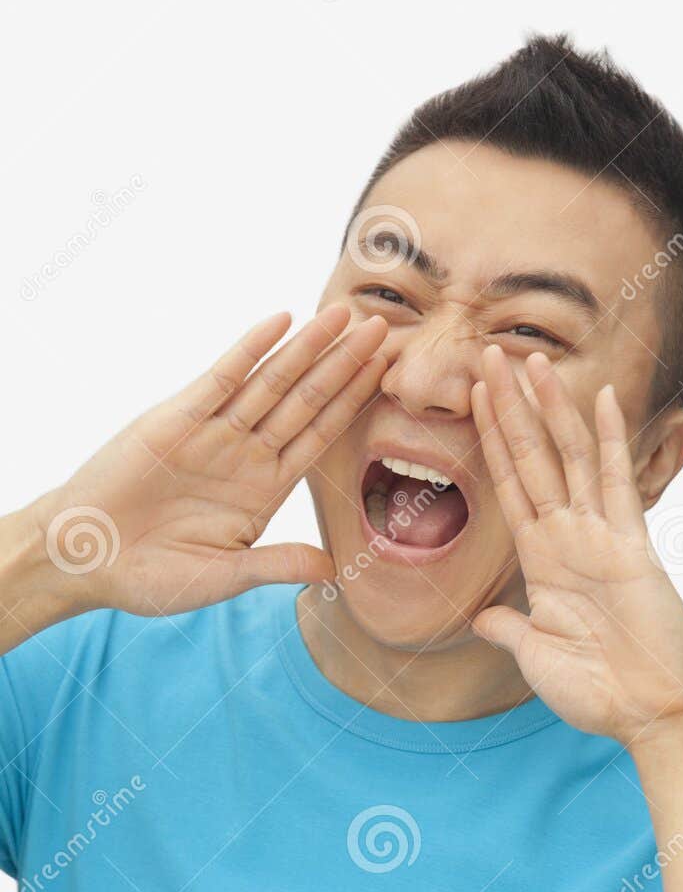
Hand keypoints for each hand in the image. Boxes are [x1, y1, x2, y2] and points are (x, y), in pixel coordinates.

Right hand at [30, 307, 387, 618]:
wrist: (86, 558)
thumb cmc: (152, 575)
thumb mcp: (222, 576)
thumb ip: (275, 565)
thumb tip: (331, 571)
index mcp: (264, 489)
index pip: (320, 436)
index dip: (355, 405)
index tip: (388, 377)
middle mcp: (245, 453)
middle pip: (307, 399)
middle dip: (345, 364)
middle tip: (386, 328)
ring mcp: (213, 432)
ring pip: (272, 381)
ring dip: (309, 347)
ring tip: (346, 314)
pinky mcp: (176, 417)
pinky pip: (221, 378)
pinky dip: (250, 349)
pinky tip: (281, 322)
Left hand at [469, 346, 682, 749]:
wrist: (655, 714)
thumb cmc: (602, 693)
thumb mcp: (537, 658)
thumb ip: (510, 629)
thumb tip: (481, 617)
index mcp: (543, 562)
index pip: (510, 485)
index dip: (490, 440)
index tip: (472, 396)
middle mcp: (570, 539)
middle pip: (533, 458)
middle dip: (509, 407)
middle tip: (488, 353)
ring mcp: (602, 538)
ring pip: (570, 458)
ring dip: (549, 408)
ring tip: (529, 359)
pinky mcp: (633, 547)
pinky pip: (618, 483)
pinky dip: (612, 439)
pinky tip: (601, 396)